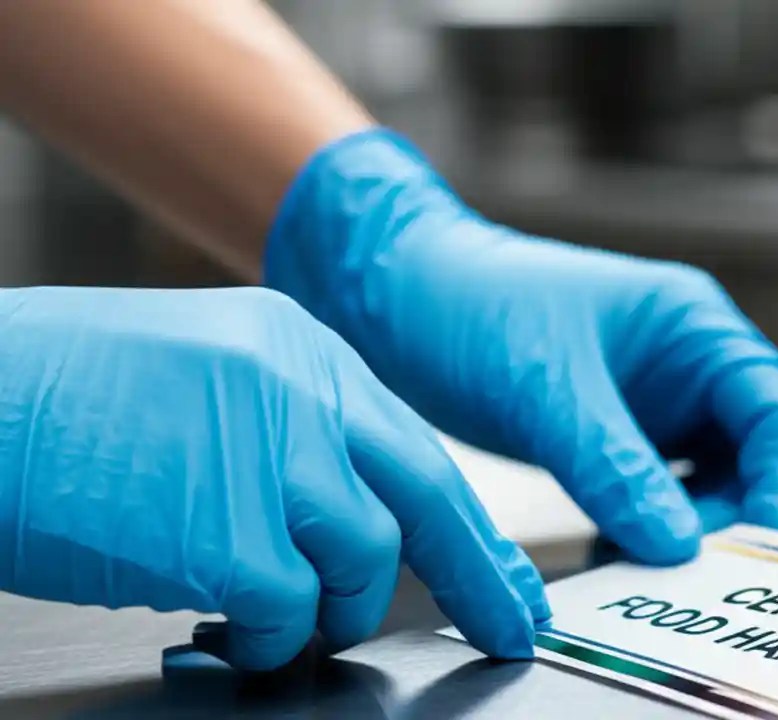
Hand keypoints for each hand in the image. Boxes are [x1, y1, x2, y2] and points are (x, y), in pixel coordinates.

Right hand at [0, 286, 545, 668]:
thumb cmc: (58, 399)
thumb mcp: (204, 378)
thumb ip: (288, 433)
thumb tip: (347, 515)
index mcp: (299, 350)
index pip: (409, 445)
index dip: (462, 517)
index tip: (504, 569)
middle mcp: (300, 392)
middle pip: (426, 494)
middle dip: (477, 571)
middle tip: (509, 623)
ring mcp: (270, 457)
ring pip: (364, 562)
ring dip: (330, 609)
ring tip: (275, 615)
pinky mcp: (228, 532)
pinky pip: (290, 613)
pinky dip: (269, 636)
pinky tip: (224, 624)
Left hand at [266, 129, 777, 564]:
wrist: (395, 296)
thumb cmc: (468, 305)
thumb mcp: (545, 389)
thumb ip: (615, 466)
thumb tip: (676, 547)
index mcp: (697, 331)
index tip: (756, 559)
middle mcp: (694, 368)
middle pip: (769, 462)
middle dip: (742, 526)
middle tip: (697, 584)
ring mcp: (660, 406)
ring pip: (718, 491)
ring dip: (694, 541)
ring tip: (647, 582)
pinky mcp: (623, 438)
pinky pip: (663, 501)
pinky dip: (649, 540)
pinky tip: (612, 563)